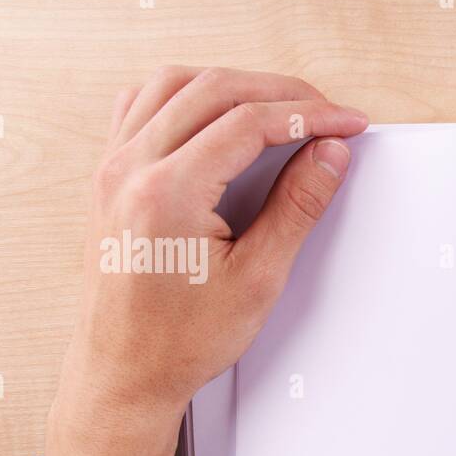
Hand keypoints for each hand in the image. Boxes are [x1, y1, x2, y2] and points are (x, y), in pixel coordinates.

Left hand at [46, 66, 368, 455]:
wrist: (125, 372)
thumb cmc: (180, 341)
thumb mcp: (258, 279)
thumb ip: (296, 207)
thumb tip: (328, 154)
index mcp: (167, 193)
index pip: (249, 122)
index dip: (309, 115)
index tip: (346, 122)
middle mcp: (130, 169)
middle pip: (215, 90)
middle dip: (280, 92)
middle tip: (326, 111)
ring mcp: (113, 168)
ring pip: (176, 84)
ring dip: (235, 83)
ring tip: (281, 105)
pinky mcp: (109, 175)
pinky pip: (143, 103)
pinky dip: (188, 93)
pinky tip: (218, 110)